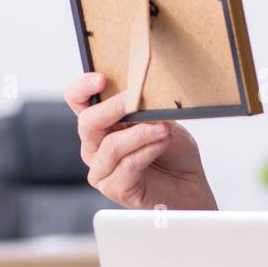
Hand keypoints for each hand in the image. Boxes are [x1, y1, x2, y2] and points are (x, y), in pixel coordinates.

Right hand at [64, 73, 218, 210]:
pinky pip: (128, 165)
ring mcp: (102, 169)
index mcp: (101, 124)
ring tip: (162, 127)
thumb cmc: (172, 152)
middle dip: (112, 108)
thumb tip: (144, 94)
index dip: (82, 89)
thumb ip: (148, 110)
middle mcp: (95, 146)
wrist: (189, 185)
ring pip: (111, 146)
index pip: (78, 102)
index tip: (100, 78)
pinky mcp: (114, 188)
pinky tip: (161, 142)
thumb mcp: (161, 120)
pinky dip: (147, 150)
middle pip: (88, 123)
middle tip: (134, 99)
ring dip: (140, 133)